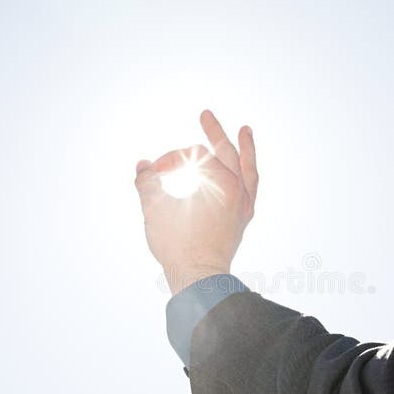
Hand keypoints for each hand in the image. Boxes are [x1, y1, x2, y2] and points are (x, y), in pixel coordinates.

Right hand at [134, 110, 258, 294]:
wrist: (199, 278)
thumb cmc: (177, 245)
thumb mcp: (155, 210)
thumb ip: (147, 183)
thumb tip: (143, 166)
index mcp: (219, 180)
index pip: (193, 156)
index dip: (171, 159)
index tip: (154, 174)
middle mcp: (237, 189)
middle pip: (226, 152)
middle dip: (213, 132)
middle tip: (206, 114)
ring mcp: (244, 205)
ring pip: (248, 169)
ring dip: (246, 148)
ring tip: (246, 131)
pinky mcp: (243, 220)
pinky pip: (250, 188)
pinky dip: (247, 174)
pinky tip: (244, 172)